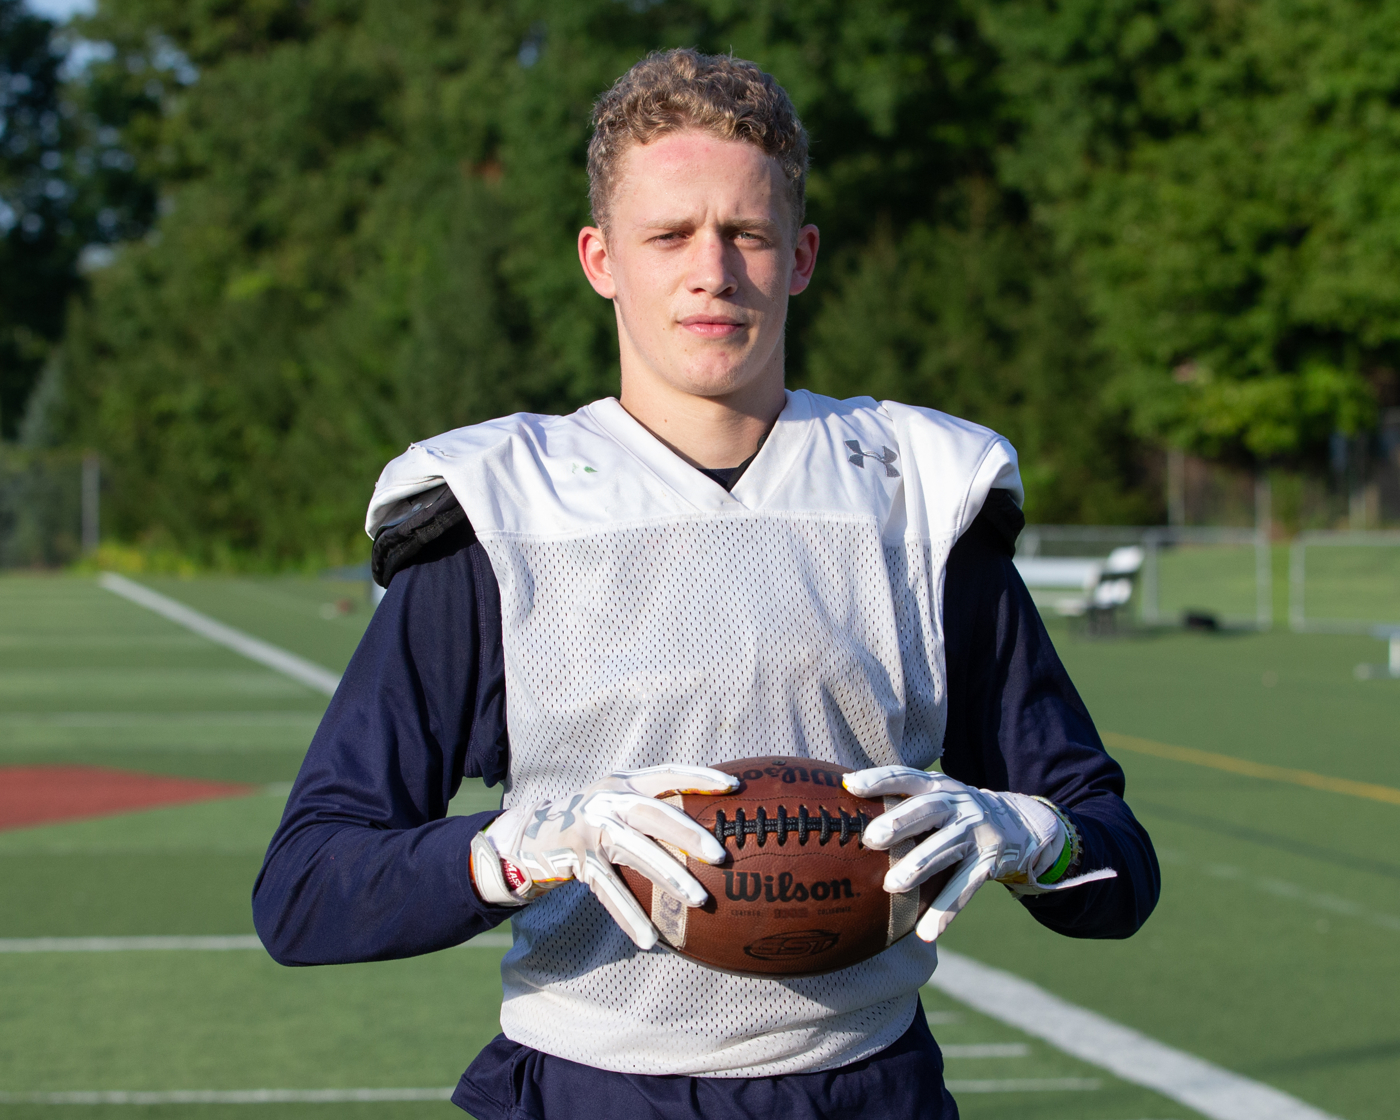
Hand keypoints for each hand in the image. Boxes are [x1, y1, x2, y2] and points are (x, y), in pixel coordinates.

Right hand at [470, 765, 738, 948]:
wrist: (529, 835)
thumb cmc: (590, 821)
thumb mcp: (615, 802)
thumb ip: (650, 805)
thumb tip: (707, 823)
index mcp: (624, 783)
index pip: (667, 773)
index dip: (700, 778)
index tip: (733, 787)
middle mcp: (608, 800)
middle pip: (654, 813)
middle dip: (689, 833)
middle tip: (721, 855)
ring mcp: (591, 829)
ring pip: (636, 853)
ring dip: (670, 877)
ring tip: (700, 900)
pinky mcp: (578, 860)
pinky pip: (610, 892)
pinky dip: (630, 917)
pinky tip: (650, 939)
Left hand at [843, 767, 1114, 941]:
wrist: (1020, 824)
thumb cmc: (956, 814)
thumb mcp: (937, 799)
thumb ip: (902, 803)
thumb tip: (840, 814)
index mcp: (938, 786)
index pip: (906, 777)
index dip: (879, 779)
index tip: (849, 786)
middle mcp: (958, 804)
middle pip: (926, 810)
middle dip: (899, 823)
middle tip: (870, 838)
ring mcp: (976, 832)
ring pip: (945, 849)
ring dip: (918, 867)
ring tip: (891, 886)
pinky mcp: (989, 862)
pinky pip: (966, 887)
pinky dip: (946, 911)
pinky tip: (927, 932)